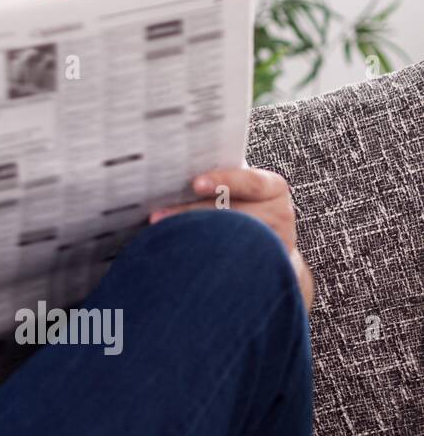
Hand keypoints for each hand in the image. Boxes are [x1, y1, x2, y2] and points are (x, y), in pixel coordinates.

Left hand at [148, 167, 313, 311]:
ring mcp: (275, 243)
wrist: (267, 243)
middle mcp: (279, 214)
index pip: (249, 182)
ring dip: (193, 238)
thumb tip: (170, 170)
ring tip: (160, 237)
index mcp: (272, 186)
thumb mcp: (236, 187)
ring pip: (231, 240)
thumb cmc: (238, 205)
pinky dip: (204, 259)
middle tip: (157, 217)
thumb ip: (218, 179)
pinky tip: (180, 259)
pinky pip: (231, 264)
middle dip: (192, 213)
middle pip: (234, 214)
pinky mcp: (266, 266)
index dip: (222, 181)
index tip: (195, 184)